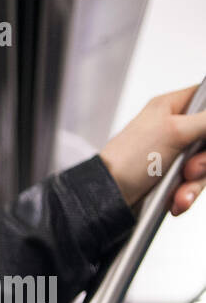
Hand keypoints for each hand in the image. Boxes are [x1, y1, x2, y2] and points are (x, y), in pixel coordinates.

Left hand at [99, 85, 205, 214]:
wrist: (107, 198)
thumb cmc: (128, 160)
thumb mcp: (175, 131)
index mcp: (171, 107)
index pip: (205, 102)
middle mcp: (174, 128)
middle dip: (205, 160)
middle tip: (190, 169)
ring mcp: (174, 154)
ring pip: (205, 165)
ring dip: (197, 183)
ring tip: (181, 193)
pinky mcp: (171, 177)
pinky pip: (193, 183)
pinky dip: (187, 194)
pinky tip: (177, 201)